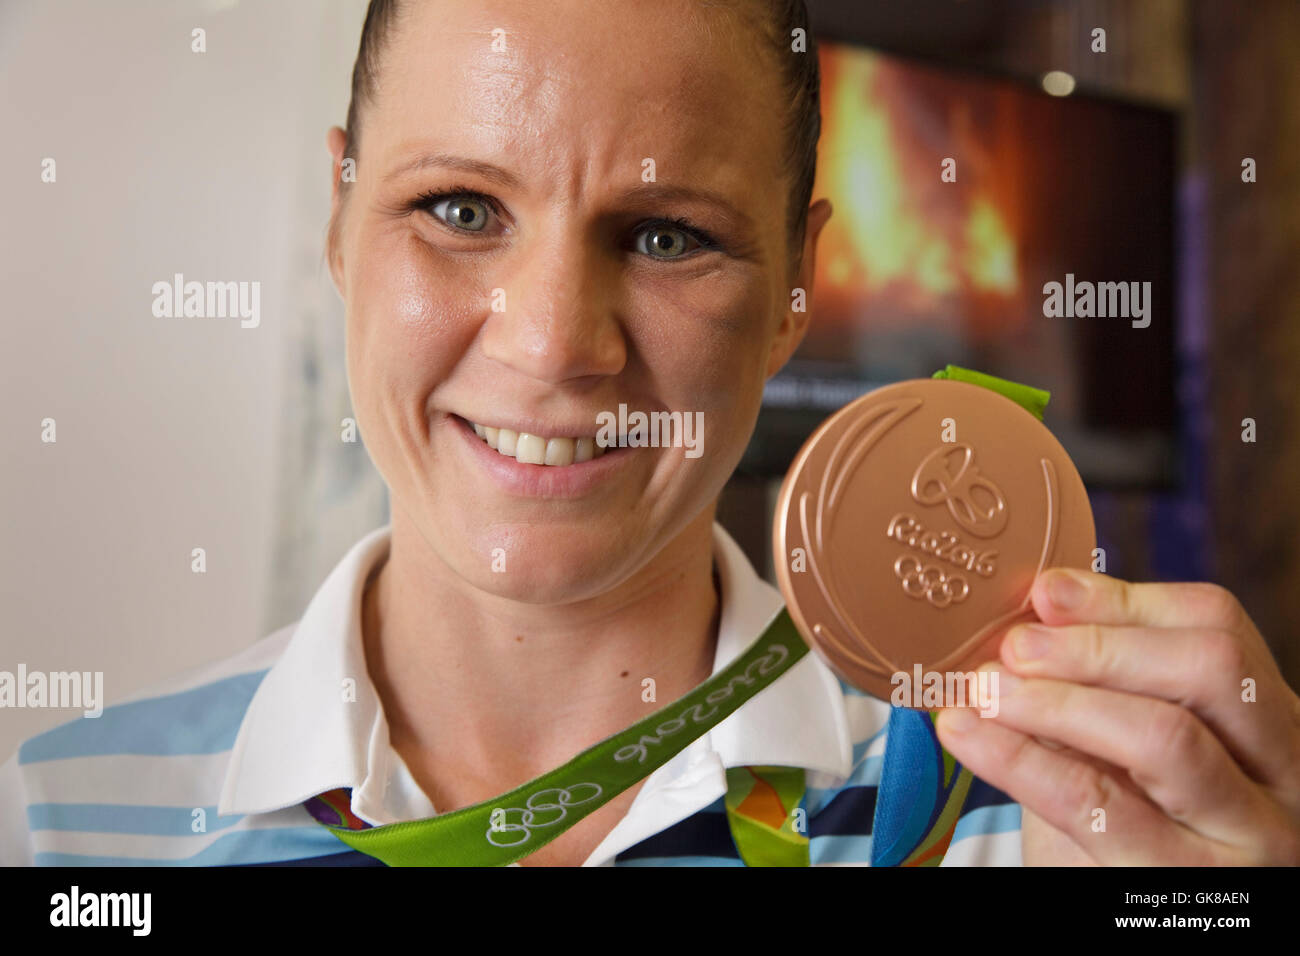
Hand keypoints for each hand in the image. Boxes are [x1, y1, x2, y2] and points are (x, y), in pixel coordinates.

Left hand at [934, 568, 1299, 864]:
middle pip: (1208, 667)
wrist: (1125, 909)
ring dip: (1056, 701)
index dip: (1124, 600)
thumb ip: (1097, 677)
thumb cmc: (1126, 820)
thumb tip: (1041, 599)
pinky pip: (1095, 803)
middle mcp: (1283, 773)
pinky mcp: (1182, 881)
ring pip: (1163, 735)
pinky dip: (1017, 759)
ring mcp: (1248, 834)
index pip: (1218, 626)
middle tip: (1014, 646)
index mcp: (1268, 719)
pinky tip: (967, 733)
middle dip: (1097, 645)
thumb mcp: (1123, 743)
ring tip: (985, 689)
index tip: (1044, 593)